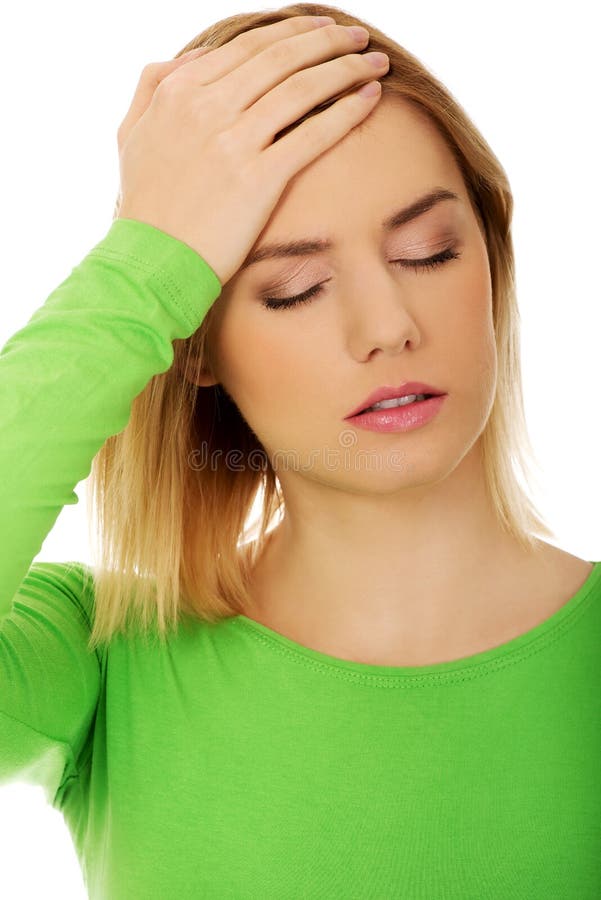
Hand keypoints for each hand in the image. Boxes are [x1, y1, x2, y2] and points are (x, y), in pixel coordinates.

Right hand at [115, 15, 388, 285]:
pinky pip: (312, 135)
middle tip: (359, 37)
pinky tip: (370, 99)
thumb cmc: (145, 206)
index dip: (291, 31)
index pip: (247, 45)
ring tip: (377, 63)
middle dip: (328, 41)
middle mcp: (206, 108)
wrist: (152, 263)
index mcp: (178, 92)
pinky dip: (346, 111)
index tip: (320, 29)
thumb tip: (198, 55)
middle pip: (281, 58)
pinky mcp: (259, 180)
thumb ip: (156, 85)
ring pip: (302, 88)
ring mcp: (233, 143)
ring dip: (347, 68)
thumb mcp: (131, 134)